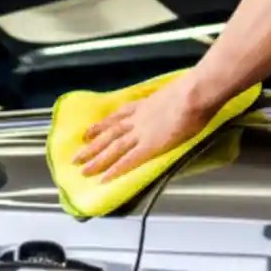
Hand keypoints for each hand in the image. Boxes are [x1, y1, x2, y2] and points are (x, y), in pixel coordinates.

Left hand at [72, 76, 218, 182]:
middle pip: (110, 133)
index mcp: (145, 105)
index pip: (119, 117)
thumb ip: (168, 100)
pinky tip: (103, 179)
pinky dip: (114, 170)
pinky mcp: (149, 147)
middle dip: (92, 145)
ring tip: (82, 169)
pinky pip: (128, 161)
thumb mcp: (174, 92)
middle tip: (76, 156)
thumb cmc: (192, 91)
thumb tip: (173, 101)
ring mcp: (141, 133)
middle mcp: (137, 119)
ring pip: (113, 148)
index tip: (89, 131)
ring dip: (96, 159)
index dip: (103, 125)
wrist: (194, 94)